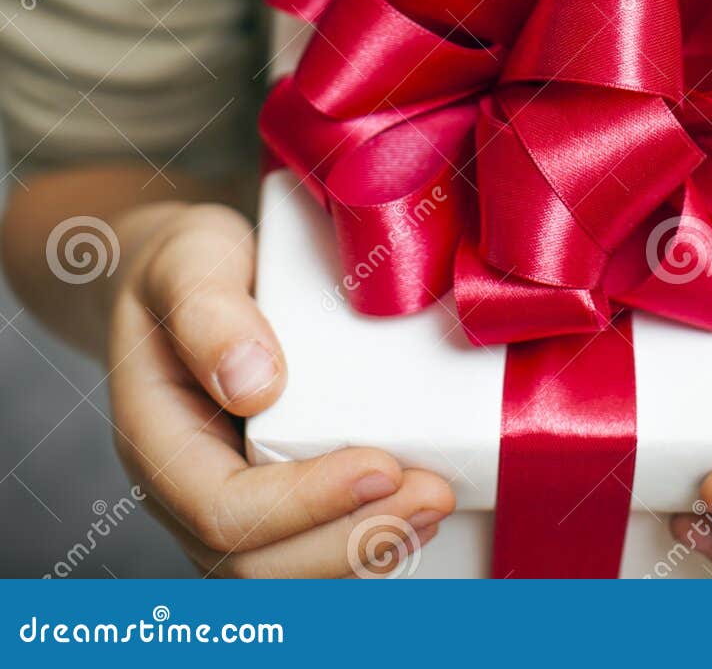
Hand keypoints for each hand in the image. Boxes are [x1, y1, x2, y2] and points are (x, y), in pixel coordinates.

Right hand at [108, 202, 453, 575]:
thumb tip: (257, 385)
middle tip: (434, 495)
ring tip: (434, 505)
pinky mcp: (271, 496)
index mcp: (156, 443)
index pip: (222, 511)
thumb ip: (209, 313)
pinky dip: (364, 540)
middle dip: (349, 541)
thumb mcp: (188, 261)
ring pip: (288, 570)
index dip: (302, 504)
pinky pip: (309, 546)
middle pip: (258, 564)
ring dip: (366, 550)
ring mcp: (230, 502)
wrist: (186, 276)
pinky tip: (414, 510)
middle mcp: (186, 492)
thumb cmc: (186, 266)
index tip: (381, 467)